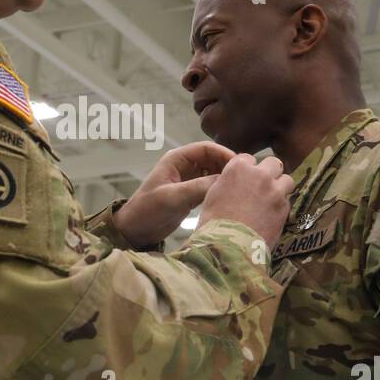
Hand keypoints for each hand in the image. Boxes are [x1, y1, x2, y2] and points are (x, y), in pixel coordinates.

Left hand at [112, 142, 235, 246]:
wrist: (135, 231)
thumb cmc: (146, 210)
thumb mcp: (172, 198)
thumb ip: (198, 188)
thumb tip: (225, 180)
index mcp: (176, 159)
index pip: (206, 148)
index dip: (224, 154)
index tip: (240, 165)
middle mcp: (183, 166)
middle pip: (213, 159)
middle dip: (228, 166)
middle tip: (244, 179)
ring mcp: (188, 180)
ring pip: (213, 173)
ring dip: (225, 179)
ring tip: (240, 189)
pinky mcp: (191, 194)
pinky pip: (210, 187)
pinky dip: (219, 190)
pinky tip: (229, 198)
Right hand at [197, 152, 294, 249]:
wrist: (230, 246)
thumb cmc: (213, 223)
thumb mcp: (213, 195)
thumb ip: (226, 182)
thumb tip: (233, 181)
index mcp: (238, 168)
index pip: (247, 158)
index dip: (247, 169)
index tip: (245, 179)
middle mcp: (259, 174)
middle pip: (273, 163)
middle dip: (269, 172)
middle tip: (263, 186)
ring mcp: (275, 190)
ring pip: (286, 180)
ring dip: (280, 187)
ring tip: (273, 200)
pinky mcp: (284, 207)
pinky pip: (287, 201)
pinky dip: (281, 206)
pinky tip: (273, 216)